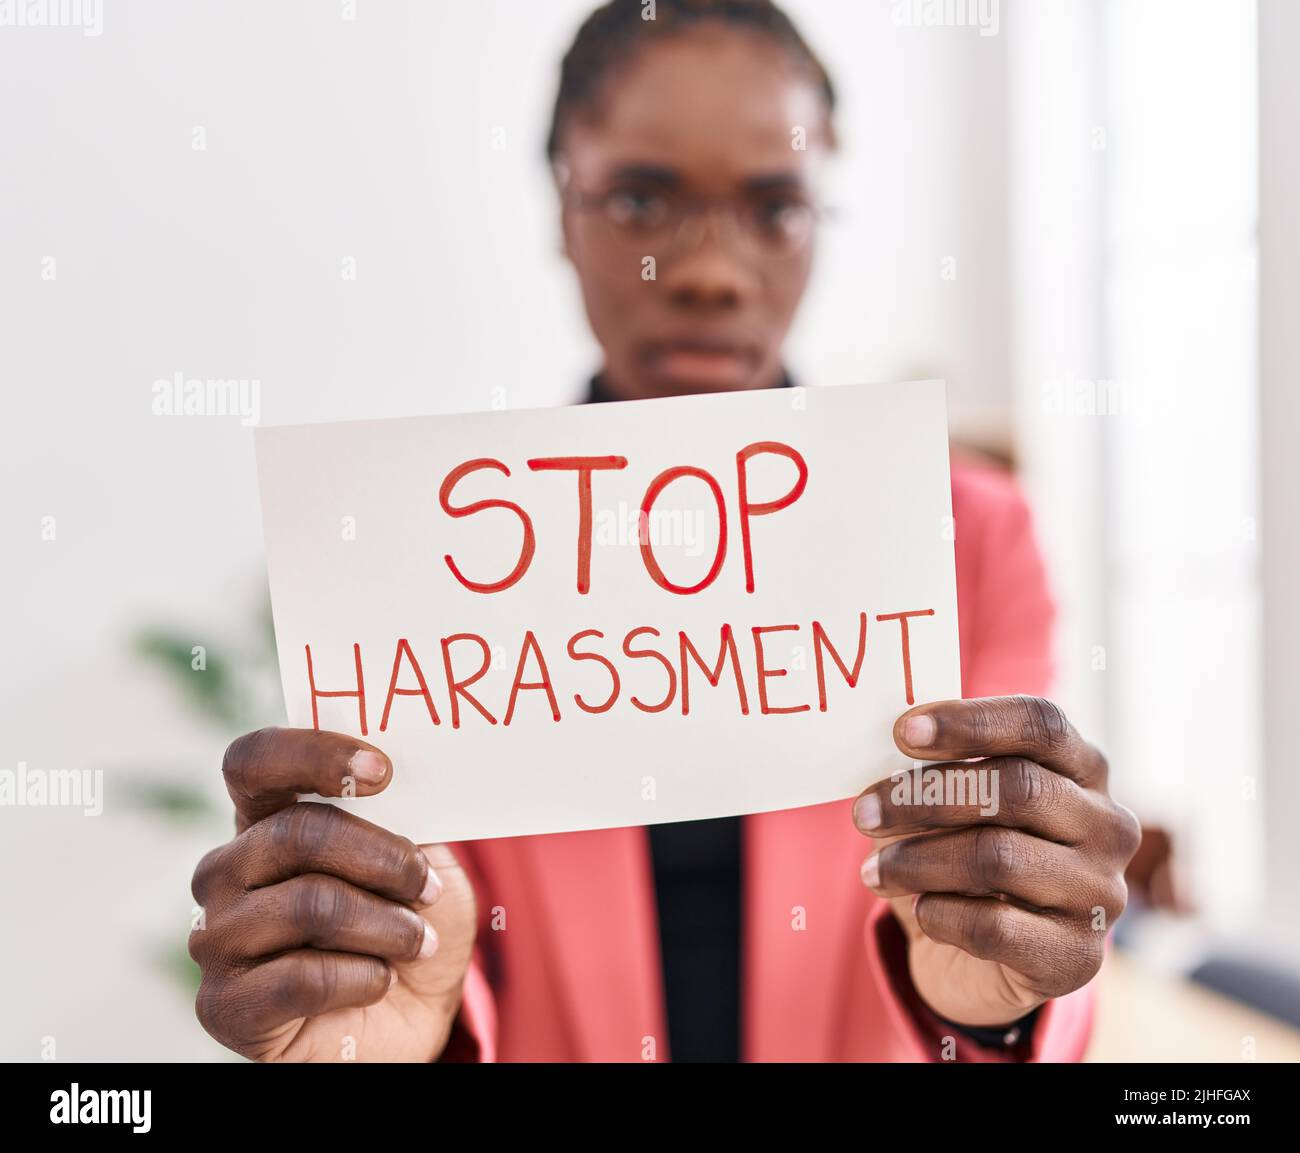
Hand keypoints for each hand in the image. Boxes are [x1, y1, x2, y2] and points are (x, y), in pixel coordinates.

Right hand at [189, 727, 477, 1060]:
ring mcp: (216, 937)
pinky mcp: (223, 1005)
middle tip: (426, 888)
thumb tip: (407, 787)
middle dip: (383, 858)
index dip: (312, 755)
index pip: (255, 762)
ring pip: (308, 904)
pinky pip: (301, 978)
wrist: (410, 1021)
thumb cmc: (410, 925)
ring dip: (385, 924)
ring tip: (417, 941)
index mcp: (268, 821)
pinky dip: (364, 977)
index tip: (382, 770)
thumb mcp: (426, 861)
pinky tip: (380, 980)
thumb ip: (405, 820)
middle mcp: (227, 871)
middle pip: (297, 832)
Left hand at [853, 696, 1140, 1028]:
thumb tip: (884, 752)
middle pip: (1016, 788)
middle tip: (863, 812)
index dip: (971, 722)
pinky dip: (941, 914)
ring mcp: (1101, 894)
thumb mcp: (961, 805)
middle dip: (925, 796)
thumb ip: (939, 771)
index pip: (1041, 724)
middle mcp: (1107, 826)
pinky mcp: (1077, 958)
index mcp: (1084, 769)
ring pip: (1000, 857)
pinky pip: (994, 927)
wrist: (991, 963)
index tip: (903, 731)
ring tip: (873, 871)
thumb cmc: (970, 858)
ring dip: (918, 860)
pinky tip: (920, 911)